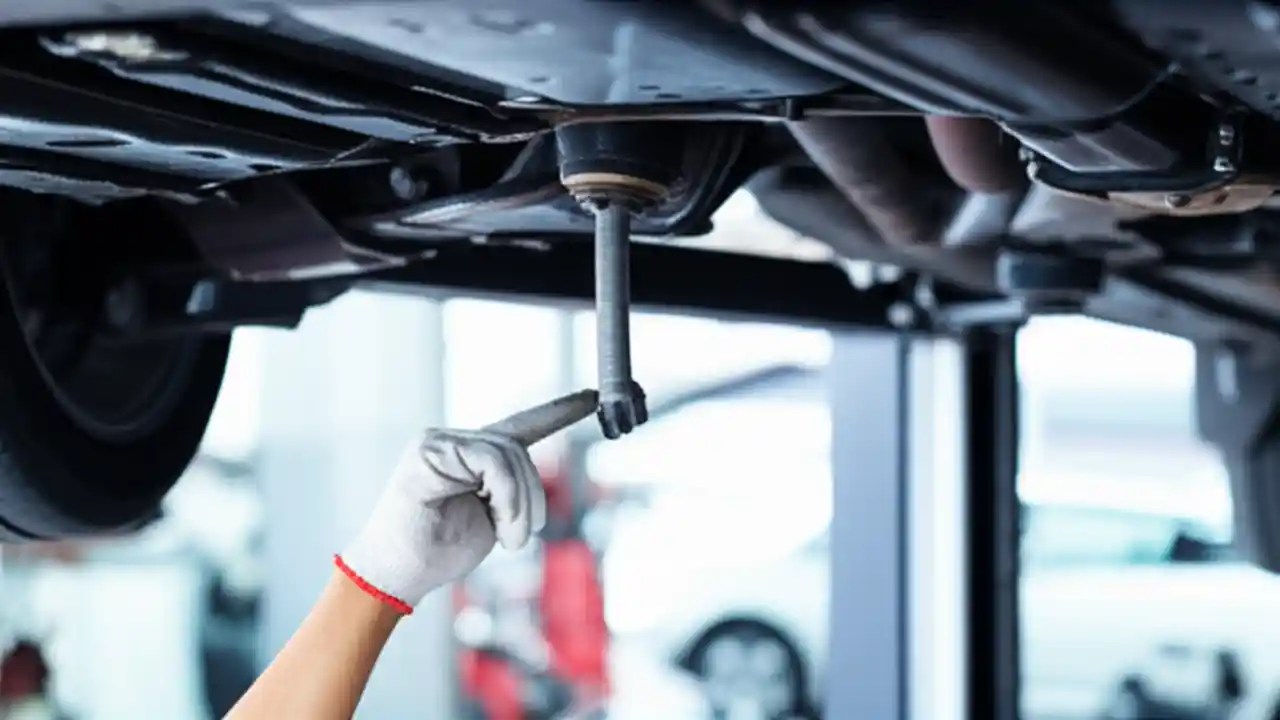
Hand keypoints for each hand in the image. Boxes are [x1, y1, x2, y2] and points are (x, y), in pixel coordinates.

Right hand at [336, 390, 597, 612]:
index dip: (559, 411)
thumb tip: (529, 482)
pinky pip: (491, 460)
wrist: (398, 574)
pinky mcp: (429, 448)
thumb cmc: (440, 550)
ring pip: (508, 453)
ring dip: (519, 503)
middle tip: (520, 537)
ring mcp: (439, 441)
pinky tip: (499, 523)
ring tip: (510, 538)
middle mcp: (456, 441)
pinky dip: (507, 495)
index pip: (522, 425)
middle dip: (532, 495)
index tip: (593, 396)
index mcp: (474, 457)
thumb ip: (510, 489)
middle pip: (518, 447)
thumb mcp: (492, 517)